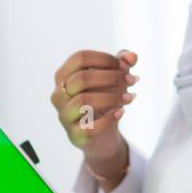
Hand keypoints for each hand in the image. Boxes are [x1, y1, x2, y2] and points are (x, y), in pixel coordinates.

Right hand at [51, 49, 138, 175]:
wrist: (103, 135)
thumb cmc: (105, 98)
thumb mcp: (115, 77)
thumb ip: (123, 63)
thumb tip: (132, 57)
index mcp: (64, 75)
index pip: (80, 58)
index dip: (105, 59)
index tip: (125, 66)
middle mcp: (58, 95)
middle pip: (82, 78)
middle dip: (111, 77)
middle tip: (132, 80)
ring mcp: (64, 116)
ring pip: (83, 101)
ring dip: (111, 97)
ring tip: (129, 97)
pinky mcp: (75, 136)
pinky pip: (89, 127)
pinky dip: (109, 119)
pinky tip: (121, 112)